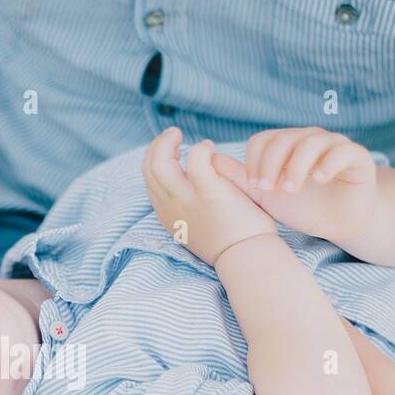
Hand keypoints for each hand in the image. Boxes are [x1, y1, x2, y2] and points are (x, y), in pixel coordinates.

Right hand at [142, 128, 276, 267]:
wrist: (246, 258)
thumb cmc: (231, 244)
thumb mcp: (196, 230)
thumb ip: (188, 209)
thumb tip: (193, 190)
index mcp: (167, 215)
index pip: (149, 181)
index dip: (155, 161)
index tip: (171, 153)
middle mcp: (171, 207)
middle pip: (148, 168)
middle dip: (156, 146)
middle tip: (173, 136)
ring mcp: (186, 199)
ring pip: (160, 161)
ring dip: (167, 142)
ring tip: (180, 135)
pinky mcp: (207, 192)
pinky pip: (195, 158)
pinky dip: (200, 148)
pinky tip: (210, 149)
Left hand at [212, 127, 377, 248]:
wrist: (338, 224)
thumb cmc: (302, 208)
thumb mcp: (267, 196)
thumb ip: (241, 179)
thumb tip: (211, 161)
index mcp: (287, 145)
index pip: (264, 140)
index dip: (255, 161)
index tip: (253, 186)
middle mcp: (309, 139)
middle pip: (284, 139)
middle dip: (271, 164)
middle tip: (267, 189)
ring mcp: (334, 145)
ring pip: (311, 142)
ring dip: (296, 165)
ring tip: (289, 189)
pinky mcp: (357, 156)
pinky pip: (342, 150)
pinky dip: (327, 163)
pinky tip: (317, 179)